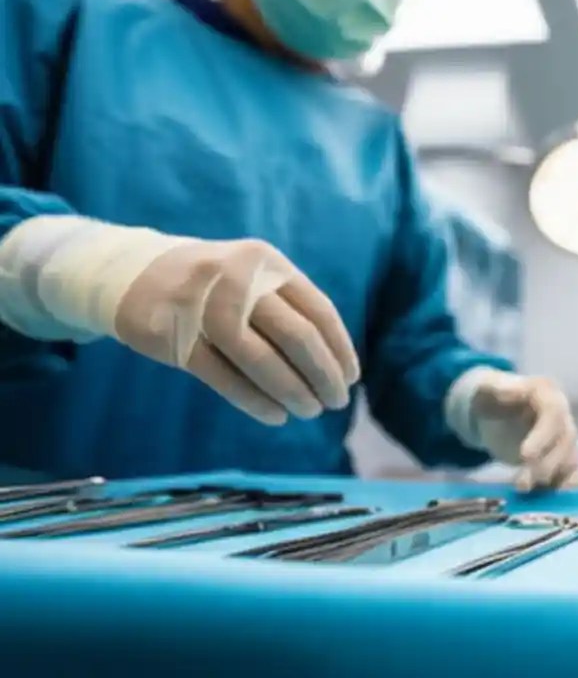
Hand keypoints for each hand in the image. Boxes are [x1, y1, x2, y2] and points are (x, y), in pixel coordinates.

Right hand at [115, 238, 359, 424]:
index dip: (339, 349)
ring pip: (261, 359)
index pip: (318, 311)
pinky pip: (224, 377)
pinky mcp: (172, 337)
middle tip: (336, 403)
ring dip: (293, 392)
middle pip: (296, 336)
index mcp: (265, 262)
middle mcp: (238, 278)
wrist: (127, 273)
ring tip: (309, 412)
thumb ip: (288, 306)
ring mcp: (202, 306)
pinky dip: (255, 401)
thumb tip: (335, 362)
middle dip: (323, 375)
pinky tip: (276, 416)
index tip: (351, 379)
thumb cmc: (209, 284)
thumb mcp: (250, 276)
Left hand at [465, 372, 577, 491]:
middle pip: (565, 440)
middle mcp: (563, 415)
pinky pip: (573, 473)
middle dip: (545, 464)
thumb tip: (510, 389)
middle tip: (521, 483)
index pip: (554, 413)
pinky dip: (564, 487)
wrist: (496, 412)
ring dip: (552, 478)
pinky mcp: (564, 457)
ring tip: (525, 490)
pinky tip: (547, 500)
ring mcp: (566, 438)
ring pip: (571, 458)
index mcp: (547, 394)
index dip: (543, 436)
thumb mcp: (487, 389)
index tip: (524, 456)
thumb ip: (496, 388)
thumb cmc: (491, 399)